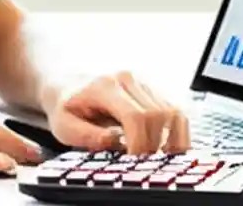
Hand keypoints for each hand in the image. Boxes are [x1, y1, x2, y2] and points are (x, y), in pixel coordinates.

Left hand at [42, 71, 189, 154]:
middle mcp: (128, 78)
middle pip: (158, 114)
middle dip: (155, 145)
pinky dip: (177, 131)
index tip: (133, 162)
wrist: (68, 83)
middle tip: (143, 163)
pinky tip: (166, 147)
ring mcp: (144, 82)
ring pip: (173, 111)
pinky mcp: (153, 89)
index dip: (140, 144)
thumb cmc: (67, 106)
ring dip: (171, 139)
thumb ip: (87, 135)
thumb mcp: (64, 125)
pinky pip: (176, 110)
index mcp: (104, 86)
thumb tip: (116, 142)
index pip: (135, 115)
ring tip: (158, 158)